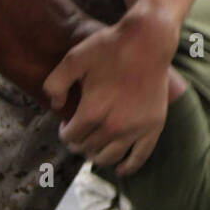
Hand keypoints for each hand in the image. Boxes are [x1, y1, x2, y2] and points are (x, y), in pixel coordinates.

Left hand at [43, 13, 177, 175]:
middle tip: (79, 132)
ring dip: (97, 155)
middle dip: (79, 142)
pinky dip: (128, 167)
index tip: (66, 124)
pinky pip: (140, 157)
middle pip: (88, 148)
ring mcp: (137, 128)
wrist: (148, 41)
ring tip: (95, 144)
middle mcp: (114, 126)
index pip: (71, 137)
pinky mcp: (154, 126)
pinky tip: (119, 169)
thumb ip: (55, 84)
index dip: (64, 132)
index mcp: (92, 112)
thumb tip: (55, 105)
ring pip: (109, 157)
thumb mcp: (73, 59)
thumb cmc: (109, 47)